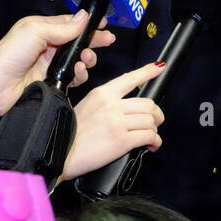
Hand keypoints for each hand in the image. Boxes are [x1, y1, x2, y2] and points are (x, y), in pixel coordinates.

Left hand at [0, 11, 115, 132]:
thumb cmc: (9, 54)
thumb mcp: (36, 31)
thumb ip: (62, 27)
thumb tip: (84, 17)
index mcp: (42, 28)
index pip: (70, 23)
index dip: (87, 23)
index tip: (103, 23)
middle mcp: (48, 45)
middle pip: (77, 41)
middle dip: (93, 40)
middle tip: (107, 40)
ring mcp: (50, 65)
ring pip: (78, 59)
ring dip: (87, 58)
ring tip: (86, 59)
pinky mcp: (52, 81)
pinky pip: (73, 77)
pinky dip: (80, 74)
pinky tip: (78, 71)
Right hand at [60, 64, 164, 180]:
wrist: (61, 152)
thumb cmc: (69, 132)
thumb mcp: (87, 106)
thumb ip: (107, 102)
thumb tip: (127, 107)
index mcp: (102, 93)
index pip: (130, 79)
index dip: (147, 72)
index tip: (159, 67)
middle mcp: (112, 105)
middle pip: (148, 104)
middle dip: (156, 114)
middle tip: (154, 122)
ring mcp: (118, 122)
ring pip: (151, 121)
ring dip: (154, 130)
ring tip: (149, 137)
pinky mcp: (122, 141)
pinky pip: (149, 136)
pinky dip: (155, 142)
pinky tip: (151, 146)